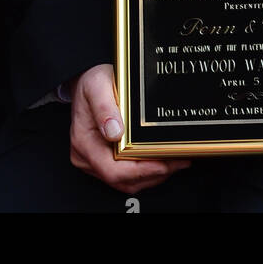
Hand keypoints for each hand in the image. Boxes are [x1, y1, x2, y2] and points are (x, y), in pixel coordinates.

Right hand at [69, 64, 191, 192]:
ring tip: (176, 160)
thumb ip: (104, 107)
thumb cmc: (91, 83)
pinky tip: (162, 159)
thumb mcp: (96, 86)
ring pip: (128, 181)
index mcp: (84, 143)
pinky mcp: (106, 161)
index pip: (112, 170)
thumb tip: (115, 132)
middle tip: (178, 161)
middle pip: (123, 180)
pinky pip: (128, 175)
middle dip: (153, 173)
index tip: (162, 164)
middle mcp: (87, 158)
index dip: (140, 171)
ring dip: (153, 174)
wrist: (86, 81)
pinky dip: (147, 170)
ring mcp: (96, 162)